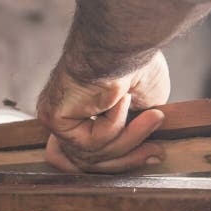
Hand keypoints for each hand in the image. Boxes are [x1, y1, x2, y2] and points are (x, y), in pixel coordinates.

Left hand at [36, 50, 170, 172]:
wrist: (125, 47)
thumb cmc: (135, 66)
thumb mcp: (142, 107)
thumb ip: (132, 131)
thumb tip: (142, 155)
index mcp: (80, 113)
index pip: (89, 154)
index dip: (121, 163)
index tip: (154, 156)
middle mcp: (64, 117)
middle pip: (90, 161)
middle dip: (129, 159)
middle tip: (157, 152)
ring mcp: (56, 118)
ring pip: (91, 155)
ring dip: (130, 139)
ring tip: (153, 117)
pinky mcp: (53, 119)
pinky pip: (87, 143)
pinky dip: (111, 126)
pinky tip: (119, 100)